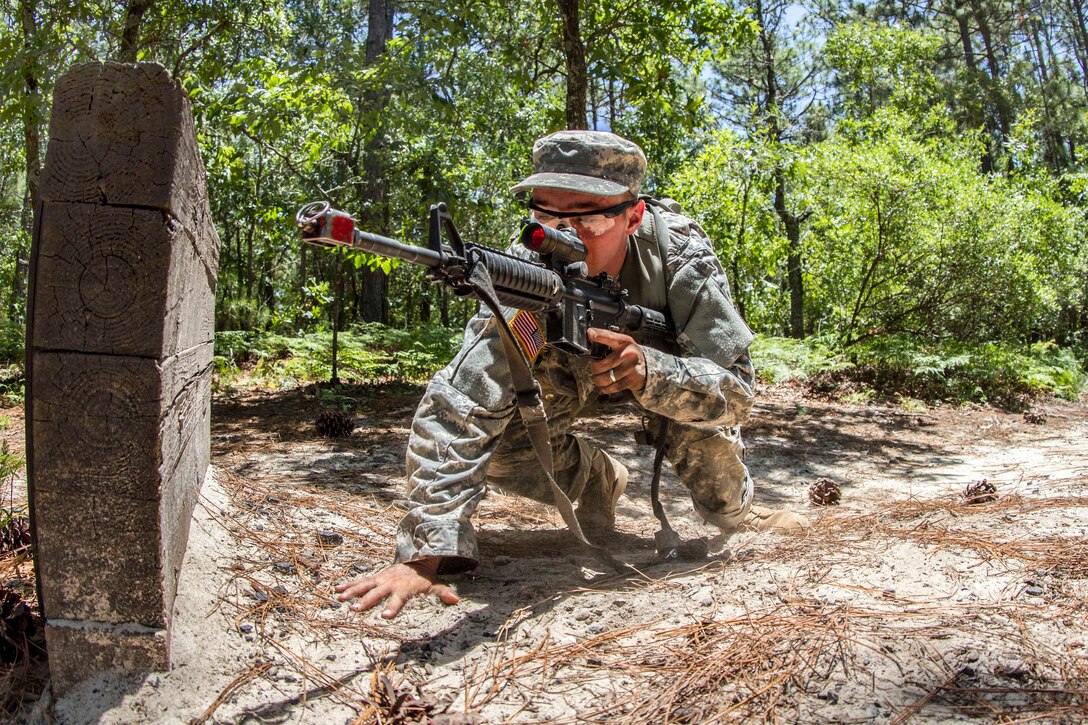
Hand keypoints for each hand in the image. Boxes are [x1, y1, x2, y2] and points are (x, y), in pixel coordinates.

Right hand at [334, 559, 458, 619]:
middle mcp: (390, 583)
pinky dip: (348, 585)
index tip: (385, 617)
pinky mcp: (375, 578)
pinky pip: (360, 582)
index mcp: (404, 588)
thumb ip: (443, 592)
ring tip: (340, 599)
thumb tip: (456, 600)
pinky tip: (336, 590)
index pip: (398, 599)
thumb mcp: (435, 584)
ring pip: (365, 586)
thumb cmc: (424, 578)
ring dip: (352, 592)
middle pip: (377, 593)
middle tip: (355, 610)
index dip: (393, 607)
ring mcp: (381, 579)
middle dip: (366, 601)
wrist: (415, 560)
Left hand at [587, 328, 646, 392]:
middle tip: (594, 369)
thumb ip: (608, 342)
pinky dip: (606, 388)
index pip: (610, 337)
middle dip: (594, 369)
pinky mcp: (631, 380)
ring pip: (606, 378)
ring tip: (599, 378)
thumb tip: (590, 339)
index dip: (599, 335)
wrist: (646, 367)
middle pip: (602, 364)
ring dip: (598, 380)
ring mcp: (630, 368)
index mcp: (624, 342)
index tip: (590, 334)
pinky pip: (613, 387)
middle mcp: (628, 354)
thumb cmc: (630, 355)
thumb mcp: (622, 344)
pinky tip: (606, 385)